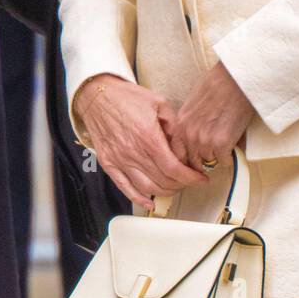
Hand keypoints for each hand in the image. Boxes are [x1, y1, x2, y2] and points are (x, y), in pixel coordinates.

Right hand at [75, 73, 209, 210]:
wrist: (98, 96)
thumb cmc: (128, 97)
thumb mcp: (160, 104)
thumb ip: (175, 127)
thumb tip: (184, 149)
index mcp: (148, 136)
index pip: (174, 168)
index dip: (190, 177)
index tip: (200, 178)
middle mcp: (133, 152)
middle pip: (163, 181)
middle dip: (181, 184)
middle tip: (189, 180)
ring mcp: (119, 160)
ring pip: (146, 188)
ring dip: (164, 192)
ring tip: (175, 187)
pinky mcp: (108, 163)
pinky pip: (124, 187)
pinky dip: (138, 198)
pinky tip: (149, 202)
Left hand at [163, 61, 255, 175]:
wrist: (235, 80)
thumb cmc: (217, 85)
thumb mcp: (193, 104)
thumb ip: (189, 123)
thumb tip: (194, 138)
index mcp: (180, 125)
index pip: (177, 154)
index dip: (187, 158)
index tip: (196, 158)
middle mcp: (189, 135)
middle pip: (192, 162)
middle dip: (202, 161)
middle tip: (212, 156)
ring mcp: (204, 140)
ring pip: (209, 162)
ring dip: (216, 158)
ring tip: (224, 147)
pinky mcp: (222, 143)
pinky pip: (225, 161)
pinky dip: (230, 158)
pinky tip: (233, 147)